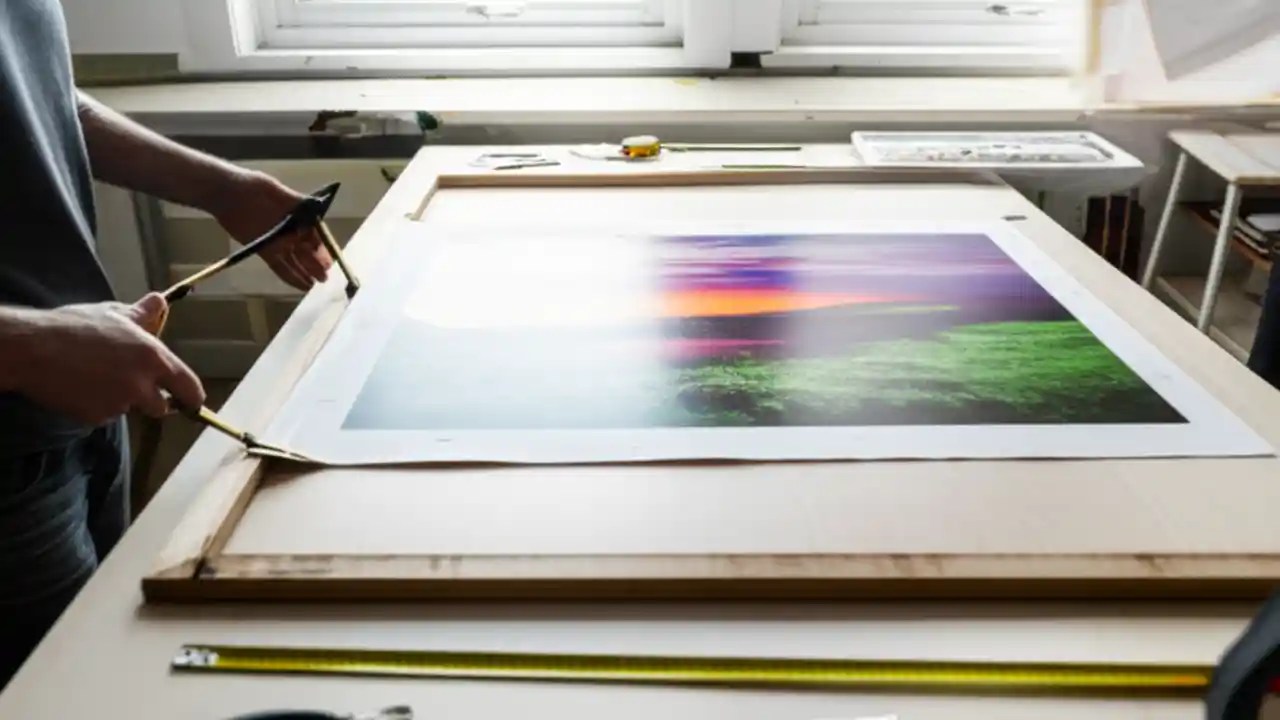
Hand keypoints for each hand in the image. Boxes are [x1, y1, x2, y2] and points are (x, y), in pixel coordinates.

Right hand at [12, 294, 205, 423]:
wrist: (34, 349)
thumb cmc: (76, 326)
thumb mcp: (114, 314)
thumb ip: (142, 314)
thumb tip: (160, 301)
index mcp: (154, 358)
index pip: (189, 388)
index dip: (192, 397)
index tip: (191, 402)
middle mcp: (142, 385)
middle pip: (162, 407)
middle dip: (152, 400)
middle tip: (132, 384)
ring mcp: (119, 404)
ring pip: (130, 409)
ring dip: (122, 400)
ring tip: (98, 376)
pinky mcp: (96, 417)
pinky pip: (104, 416)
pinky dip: (98, 406)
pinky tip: (81, 386)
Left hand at [210, 171, 332, 290]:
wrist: (223, 193)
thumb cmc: (249, 186)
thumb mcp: (274, 189)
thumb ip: (295, 200)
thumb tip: (317, 205)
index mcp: (295, 216)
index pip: (314, 234)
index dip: (322, 247)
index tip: (329, 258)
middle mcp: (289, 231)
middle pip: (306, 251)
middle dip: (316, 264)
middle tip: (325, 277)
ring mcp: (276, 242)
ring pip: (295, 261)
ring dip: (305, 273)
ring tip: (315, 285)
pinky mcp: (262, 250)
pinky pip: (279, 266)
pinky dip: (290, 276)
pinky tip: (301, 285)